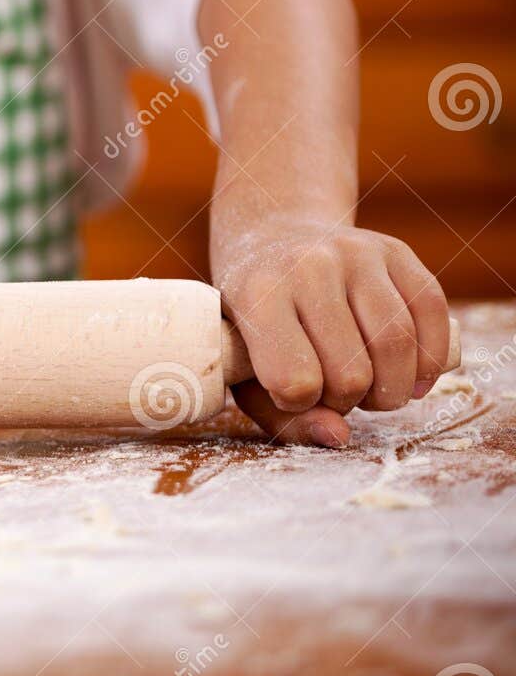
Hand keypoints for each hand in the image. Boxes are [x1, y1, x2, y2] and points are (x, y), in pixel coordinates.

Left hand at [215, 221, 450, 446]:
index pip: (295, 379)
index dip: (299, 402)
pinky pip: (433, 313)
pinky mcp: (395, 250)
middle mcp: (308, 266)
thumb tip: (338, 436)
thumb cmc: (255, 318)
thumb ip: (282, 416)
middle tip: (337, 394)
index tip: (292, 391)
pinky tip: (413, 377)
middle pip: (351, 372)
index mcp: (258, 294)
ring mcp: (356, 253)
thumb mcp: (243, 367)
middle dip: (349, 401)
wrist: (274, 240)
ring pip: (397, 345)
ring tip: (374, 391)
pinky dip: (430, 359)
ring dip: (393, 389)